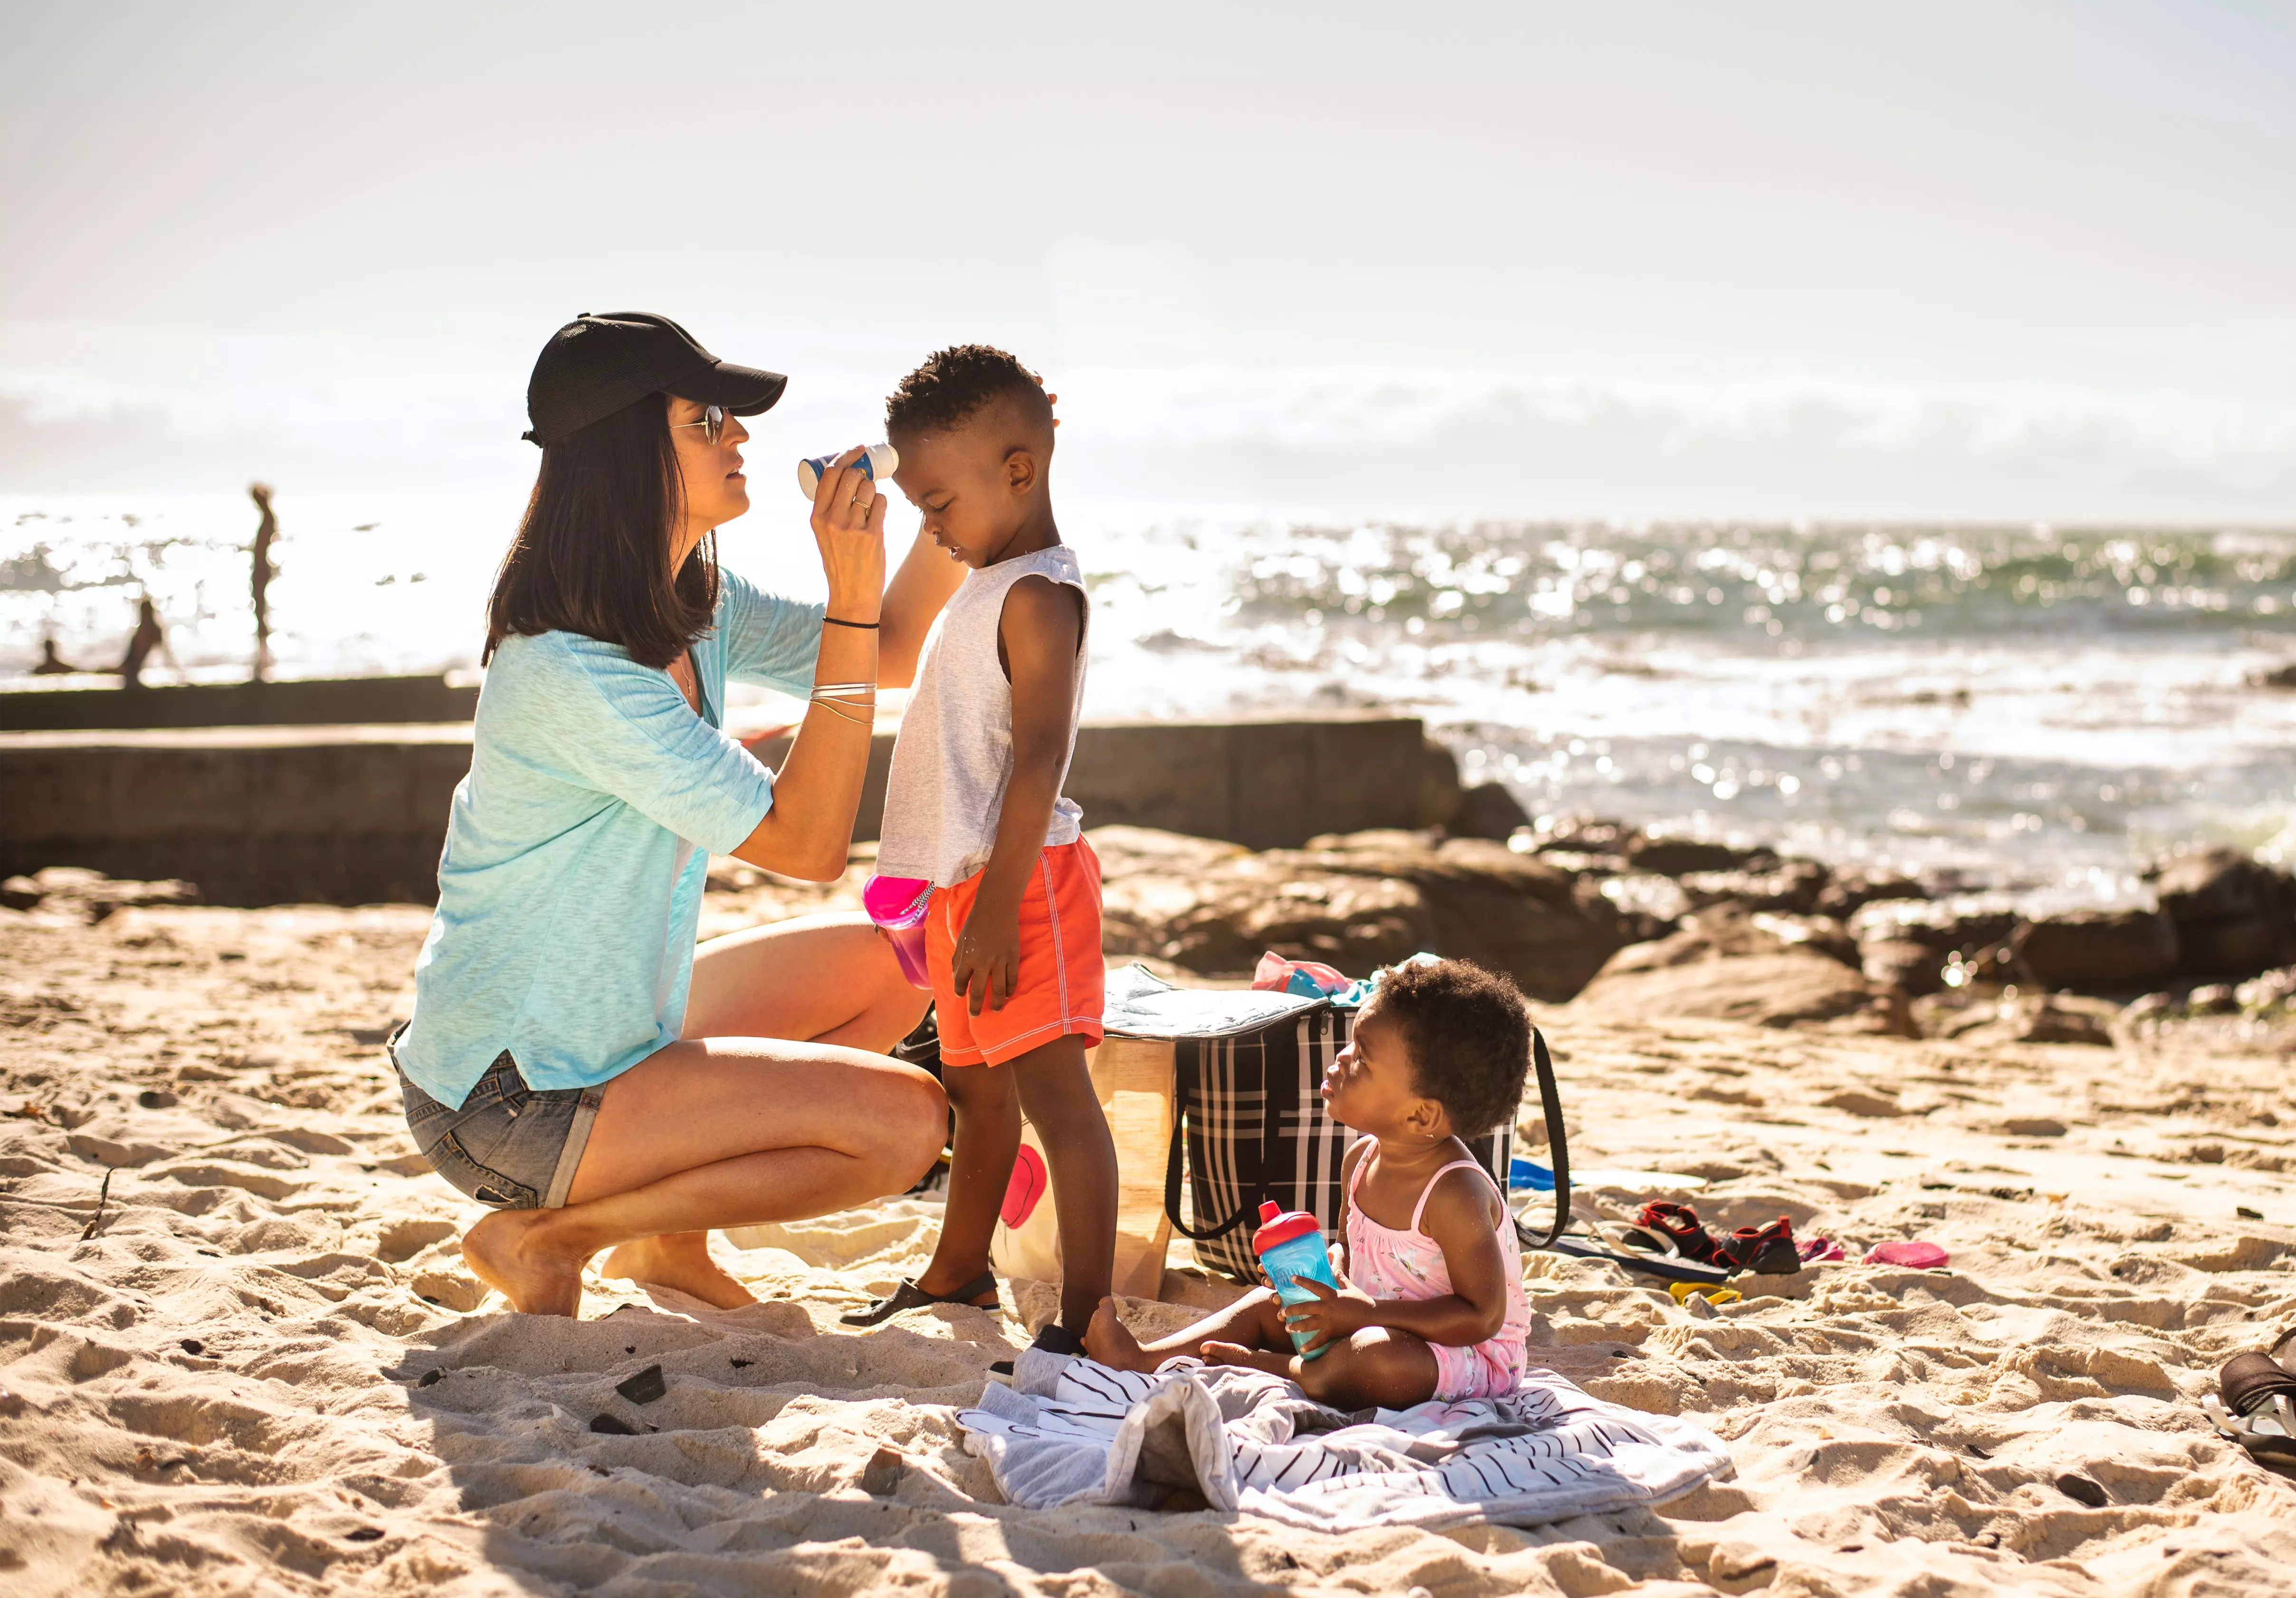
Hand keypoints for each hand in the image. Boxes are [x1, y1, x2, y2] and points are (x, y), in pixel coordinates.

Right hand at [807, 446, 886, 616]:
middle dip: (862, 473)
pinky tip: (878, 514)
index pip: (829, 474)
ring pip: (869, 488)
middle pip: (851, 476)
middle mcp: (832, 520)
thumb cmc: (841, 563)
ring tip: (870, 506)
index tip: (856, 451)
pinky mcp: (872, 535)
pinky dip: (883, 504)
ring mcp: (852, 527)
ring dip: (874, 490)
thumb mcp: (824, 535)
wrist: (852, 595)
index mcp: (816, 517)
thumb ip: (830, 510)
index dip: (845, 457)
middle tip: (867, 480)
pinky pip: (882, 503)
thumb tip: (848, 477)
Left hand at [950, 899, 1019, 1014]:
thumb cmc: (976, 922)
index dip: (959, 990)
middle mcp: (982, 963)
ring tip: (995, 1010)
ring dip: (996, 1003)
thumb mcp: (961, 940)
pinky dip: (1010, 989)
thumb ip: (958, 959)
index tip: (960, 995)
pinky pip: (1012, 979)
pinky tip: (1008, 995)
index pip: (960, 981)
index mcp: (967, 958)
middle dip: (975, 1006)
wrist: (997, 909)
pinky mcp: (1013, 958)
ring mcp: (999, 962)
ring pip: (998, 989)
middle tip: (975, 1015)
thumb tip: (955, 976)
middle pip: (978, 991)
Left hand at [1277, 1273, 1376, 1353]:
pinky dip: (1310, 1346)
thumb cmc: (1362, 1302)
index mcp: (1331, 1294)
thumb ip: (1342, 1280)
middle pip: (1305, 1307)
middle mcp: (1327, 1307)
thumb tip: (1336, 1270)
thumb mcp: (1352, 1288)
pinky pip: (1319, 1340)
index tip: (1291, 1279)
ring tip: (1288, 1328)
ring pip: (1308, 1324)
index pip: (1314, 1286)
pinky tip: (1302, 1349)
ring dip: (1296, 1326)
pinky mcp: (1333, 1332)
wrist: (1373, 1317)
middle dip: (1291, 1310)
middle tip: (1281, 1312)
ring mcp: (1329, 1321)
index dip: (1302, 1281)